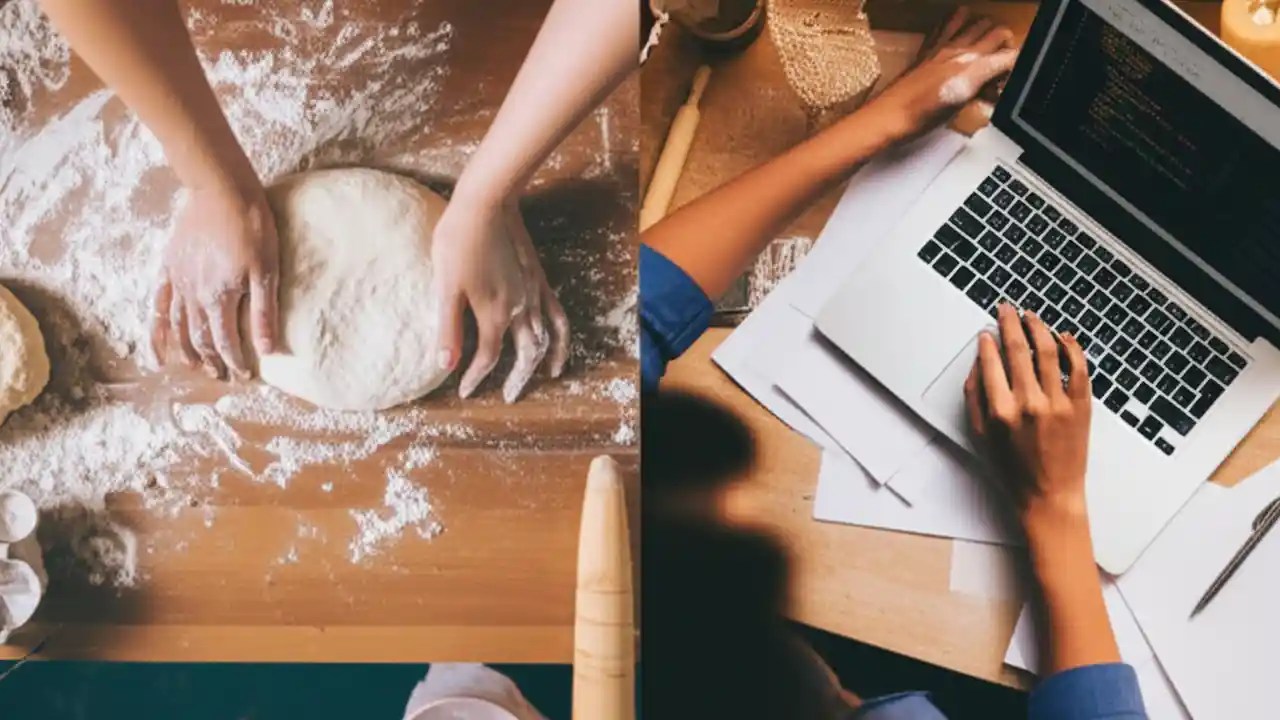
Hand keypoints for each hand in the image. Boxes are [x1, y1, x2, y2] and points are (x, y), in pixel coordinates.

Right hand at [151, 184, 279, 379]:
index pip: (225, 342)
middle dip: (211, 361)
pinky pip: (158, 303)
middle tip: (221, 376)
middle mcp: (193, 294)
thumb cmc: (252, 228)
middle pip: (199, 339)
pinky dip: (156, 328)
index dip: (234, 362)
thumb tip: (267, 351)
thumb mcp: (267, 271)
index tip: (244, 376)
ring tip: (194, 368)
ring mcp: (177, 281)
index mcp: (219, 297)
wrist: (222, 190)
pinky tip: (156, 347)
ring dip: (184, 351)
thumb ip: (263, 313)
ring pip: (177, 326)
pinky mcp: (168, 266)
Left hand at [431, 195, 569, 402]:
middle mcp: (519, 308)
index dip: (475, 377)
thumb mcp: (446, 286)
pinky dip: (561, 330)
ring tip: (548, 374)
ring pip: (547, 335)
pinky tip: (557, 336)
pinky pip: (557, 311)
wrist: (485, 202)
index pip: (487, 357)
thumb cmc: (458, 240)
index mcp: (494, 314)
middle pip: (524, 353)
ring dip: (546, 358)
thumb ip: (449, 328)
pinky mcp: (538, 276)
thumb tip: (446, 365)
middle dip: (517, 377)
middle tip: (509, 395)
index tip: (464, 391)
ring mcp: (533, 292)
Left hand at [867, 7, 1017, 141]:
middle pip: (996, 32)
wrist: (889, 115)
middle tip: (1005, 58)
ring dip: (985, 27)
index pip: (1009, 55)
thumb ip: (983, 85)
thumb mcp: (962, 105)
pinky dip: (956, 21)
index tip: (1015, 73)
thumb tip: (997, 78)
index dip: (1017, 63)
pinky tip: (957, 27)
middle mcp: (960, 52)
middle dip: (1007, 42)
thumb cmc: (921, 117)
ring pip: (974, 21)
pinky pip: (945, 25)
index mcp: (972, 68)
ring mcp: (942, 47)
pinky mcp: (928, 50)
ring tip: (987, 40)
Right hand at [964, 304, 1091, 533]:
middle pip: (1019, 348)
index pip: (992, 361)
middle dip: (1010, 322)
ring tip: (1033, 316)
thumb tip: (979, 364)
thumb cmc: (1012, 470)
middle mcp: (1029, 403)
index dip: (988, 341)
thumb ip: (975, 398)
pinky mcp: (1082, 407)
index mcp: (1001, 410)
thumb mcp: (980, 435)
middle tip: (1007, 309)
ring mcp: (1059, 403)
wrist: (1049, 494)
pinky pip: (1079, 367)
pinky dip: (1072, 347)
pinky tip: (1064, 336)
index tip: (987, 331)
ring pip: (1049, 350)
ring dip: (1039, 327)